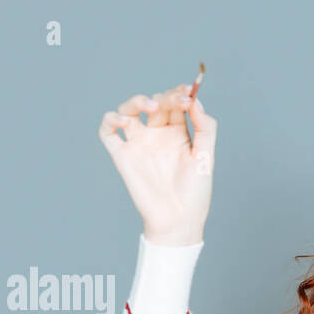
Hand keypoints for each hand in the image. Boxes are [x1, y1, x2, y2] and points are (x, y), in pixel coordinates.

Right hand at [97, 82, 216, 244]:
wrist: (178, 221)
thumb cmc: (195, 193)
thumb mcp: (206, 157)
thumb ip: (205, 127)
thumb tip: (195, 100)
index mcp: (178, 133)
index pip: (175, 103)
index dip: (180, 93)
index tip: (188, 92)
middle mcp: (156, 135)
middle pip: (155, 102)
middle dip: (166, 97)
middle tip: (177, 102)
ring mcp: (138, 143)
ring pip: (128, 109)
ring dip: (136, 100)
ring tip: (150, 106)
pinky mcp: (122, 155)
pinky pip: (107, 131)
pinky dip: (111, 119)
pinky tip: (125, 121)